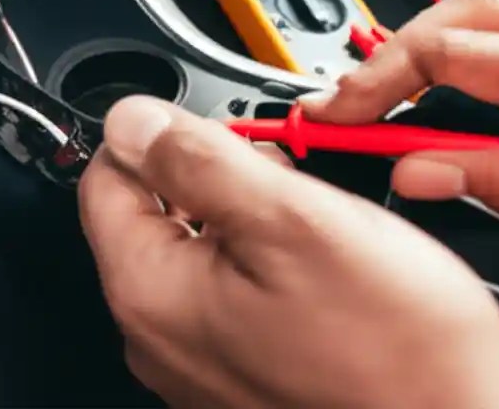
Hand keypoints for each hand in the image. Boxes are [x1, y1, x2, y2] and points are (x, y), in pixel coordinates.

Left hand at [79, 96, 498, 408]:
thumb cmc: (393, 357)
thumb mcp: (295, 220)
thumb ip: (198, 161)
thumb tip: (133, 119)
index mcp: (149, 292)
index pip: (104, 178)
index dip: (157, 134)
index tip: (215, 126)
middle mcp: (157, 338)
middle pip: (149, 214)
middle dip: (210, 177)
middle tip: (284, 179)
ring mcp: (196, 365)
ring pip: (195, 253)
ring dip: (244, 220)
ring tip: (314, 226)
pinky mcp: (238, 380)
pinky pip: (228, 299)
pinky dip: (264, 269)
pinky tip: (318, 274)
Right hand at [303, 0, 498, 232]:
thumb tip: (422, 172)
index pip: (457, 55)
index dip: (376, 83)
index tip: (330, 115)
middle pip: (469, 7)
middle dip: (393, 53)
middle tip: (346, 103)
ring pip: (495, 4)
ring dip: (431, 42)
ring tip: (391, 97)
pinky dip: (474, 45)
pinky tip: (457, 88)